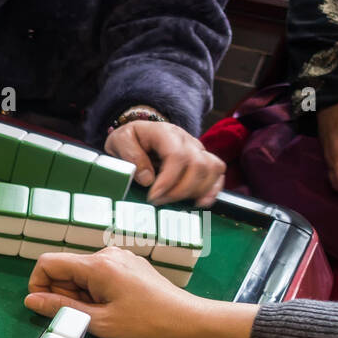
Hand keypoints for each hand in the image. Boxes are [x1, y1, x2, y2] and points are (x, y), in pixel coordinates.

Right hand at [24, 246, 255, 337]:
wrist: (187, 321)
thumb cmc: (144, 325)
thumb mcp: (97, 322)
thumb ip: (60, 308)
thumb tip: (30, 300)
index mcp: (96, 266)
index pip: (47, 263)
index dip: (39, 285)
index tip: (48, 307)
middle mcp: (106, 254)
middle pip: (64, 268)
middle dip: (63, 293)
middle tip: (85, 316)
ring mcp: (118, 257)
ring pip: (80, 272)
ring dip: (79, 293)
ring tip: (102, 313)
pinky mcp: (128, 264)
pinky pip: (97, 273)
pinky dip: (94, 289)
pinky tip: (113, 306)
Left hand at [106, 120, 225, 206]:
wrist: (139, 134)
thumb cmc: (130, 139)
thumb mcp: (120, 142)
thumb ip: (131, 156)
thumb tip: (148, 179)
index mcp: (165, 132)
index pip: (177, 156)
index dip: (168, 180)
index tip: (153, 197)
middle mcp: (187, 139)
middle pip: (198, 165)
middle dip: (179, 190)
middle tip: (159, 202)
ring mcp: (198, 149)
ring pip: (211, 169)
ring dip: (196, 191)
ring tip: (175, 204)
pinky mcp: (203, 159)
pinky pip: (218, 172)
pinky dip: (213, 189)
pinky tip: (200, 203)